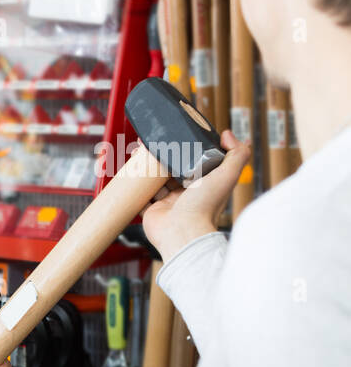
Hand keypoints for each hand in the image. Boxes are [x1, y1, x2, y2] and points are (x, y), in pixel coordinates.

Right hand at [141, 129, 251, 260]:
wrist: (182, 232)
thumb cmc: (206, 207)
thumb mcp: (227, 175)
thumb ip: (236, 154)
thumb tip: (227, 134)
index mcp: (204, 185)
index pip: (194, 161)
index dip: (185, 148)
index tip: (175, 136)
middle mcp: (186, 194)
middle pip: (172, 169)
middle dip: (162, 156)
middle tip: (151, 143)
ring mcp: (168, 203)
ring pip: (155, 181)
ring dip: (147, 168)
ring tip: (138, 154)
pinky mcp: (152, 211)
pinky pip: (142, 197)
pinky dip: (136, 187)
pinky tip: (131, 174)